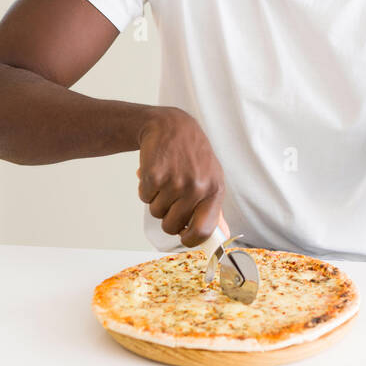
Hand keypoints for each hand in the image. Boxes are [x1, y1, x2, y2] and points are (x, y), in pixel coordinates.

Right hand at [135, 107, 227, 246]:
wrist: (171, 126)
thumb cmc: (192, 155)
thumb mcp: (211, 177)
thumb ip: (214, 208)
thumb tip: (221, 237)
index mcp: (214, 190)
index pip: (204, 230)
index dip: (190, 239)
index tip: (183, 236)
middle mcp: (197, 187)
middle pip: (172, 226)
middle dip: (167, 217)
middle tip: (171, 197)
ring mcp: (175, 181)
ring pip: (156, 213)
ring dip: (156, 200)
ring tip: (165, 180)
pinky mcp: (154, 175)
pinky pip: (144, 198)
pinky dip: (145, 189)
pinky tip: (155, 173)